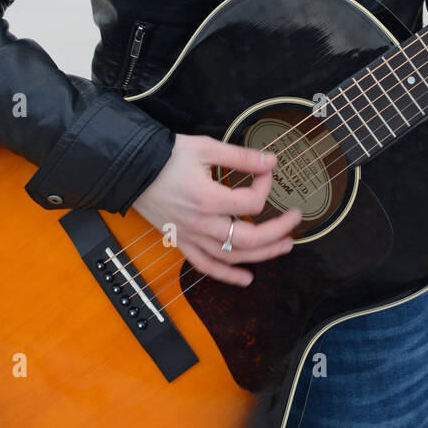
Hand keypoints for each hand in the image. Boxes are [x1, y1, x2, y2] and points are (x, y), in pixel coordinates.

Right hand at [132, 133, 301, 286]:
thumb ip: (241, 157)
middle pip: (249, 239)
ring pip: (231, 256)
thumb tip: (272, 162)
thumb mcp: (206, 148)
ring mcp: (191, 237)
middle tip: (295, 221)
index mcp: (208, 199)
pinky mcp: (181, 242)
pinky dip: (227, 275)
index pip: (251, 203)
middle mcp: (201, 224)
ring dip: (261, 255)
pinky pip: (206, 265)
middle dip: (277, 231)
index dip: (266, 185)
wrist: (132, 169)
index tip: (266, 170)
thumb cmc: (167, 156)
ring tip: (283, 247)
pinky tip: (246, 279)